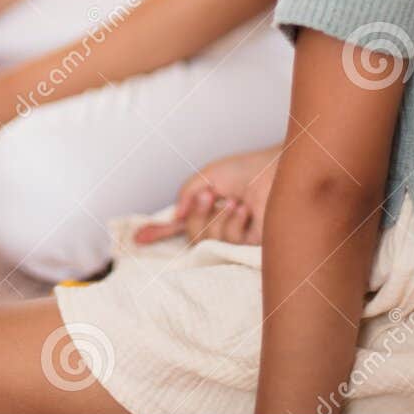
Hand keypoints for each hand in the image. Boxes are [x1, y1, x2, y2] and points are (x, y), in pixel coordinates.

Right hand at [134, 143, 281, 247]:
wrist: (276, 171)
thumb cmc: (248, 169)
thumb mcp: (208, 176)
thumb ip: (186, 193)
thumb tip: (175, 216)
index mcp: (208, 206)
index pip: (179, 224)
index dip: (157, 233)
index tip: (137, 239)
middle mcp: (219, 222)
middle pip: (191, 236)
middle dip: (195, 216)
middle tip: (206, 196)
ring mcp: (235, 235)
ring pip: (207, 240)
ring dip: (215, 218)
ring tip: (231, 200)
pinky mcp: (251, 244)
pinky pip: (229, 243)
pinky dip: (233, 224)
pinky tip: (245, 209)